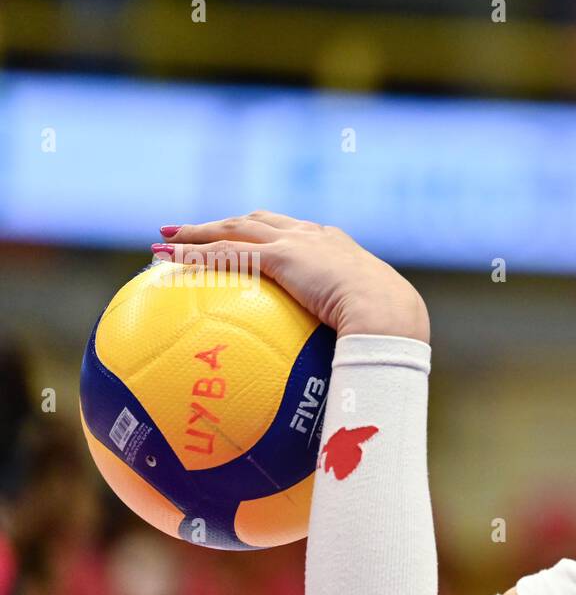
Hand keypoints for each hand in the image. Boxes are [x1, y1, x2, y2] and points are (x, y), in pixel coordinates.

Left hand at [155, 210, 429, 343]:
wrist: (390, 314)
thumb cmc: (391, 329)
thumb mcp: (372, 329)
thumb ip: (353, 339)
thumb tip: (351, 373)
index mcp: (337, 248)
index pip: (293, 231)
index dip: (265, 233)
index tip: (248, 238)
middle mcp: (314, 237)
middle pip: (258, 221)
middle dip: (225, 223)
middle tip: (192, 229)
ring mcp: (296, 243)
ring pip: (235, 228)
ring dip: (198, 231)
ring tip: (166, 236)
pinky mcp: (280, 257)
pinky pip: (227, 254)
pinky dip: (195, 255)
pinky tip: (168, 261)